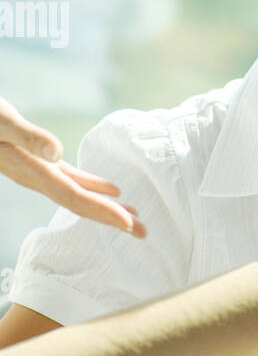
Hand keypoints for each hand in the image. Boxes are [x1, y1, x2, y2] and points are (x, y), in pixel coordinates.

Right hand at [0, 97, 146, 236]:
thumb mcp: (2, 121)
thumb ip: (27, 137)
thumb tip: (57, 153)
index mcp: (32, 171)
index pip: (74, 198)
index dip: (102, 212)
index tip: (129, 225)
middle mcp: (38, 177)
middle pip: (82, 204)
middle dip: (114, 220)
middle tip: (145, 233)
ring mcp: (39, 172)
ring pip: (80, 195)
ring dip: (108, 208)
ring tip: (136, 218)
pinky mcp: (40, 162)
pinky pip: (73, 181)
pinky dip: (94, 187)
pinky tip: (113, 192)